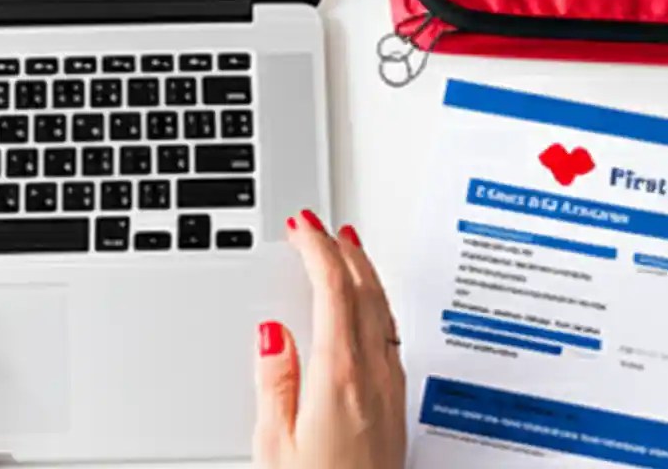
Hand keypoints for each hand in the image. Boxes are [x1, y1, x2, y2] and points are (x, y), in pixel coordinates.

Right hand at [254, 211, 406, 468]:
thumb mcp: (273, 442)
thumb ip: (274, 380)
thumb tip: (272, 332)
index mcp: (338, 376)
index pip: (332, 291)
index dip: (317, 250)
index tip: (302, 227)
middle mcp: (372, 375)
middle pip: (364, 291)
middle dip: (342, 249)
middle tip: (319, 225)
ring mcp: (389, 388)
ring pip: (382, 309)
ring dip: (363, 271)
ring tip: (347, 247)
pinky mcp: (395, 403)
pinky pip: (389, 332)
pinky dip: (374, 301)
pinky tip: (365, 303)